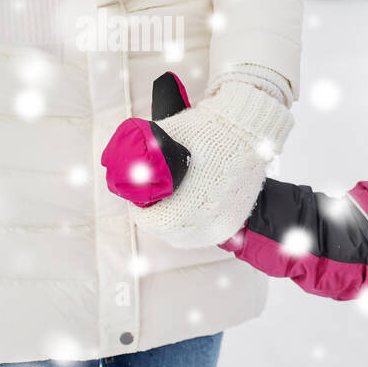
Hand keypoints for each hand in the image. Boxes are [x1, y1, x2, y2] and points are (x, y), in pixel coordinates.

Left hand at [101, 73, 292, 247]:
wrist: (247, 128)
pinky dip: (196, 227)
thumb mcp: (164, 139)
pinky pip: (209, 234)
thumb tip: (120, 172)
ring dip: (175, 227)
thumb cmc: (206, 130)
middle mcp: (211, 220)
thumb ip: (140, 158)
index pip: (152, 222)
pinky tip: (189, 214)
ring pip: (189, 237)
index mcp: (189, 205)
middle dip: (156, 219)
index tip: (137, 199)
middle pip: (169, 233)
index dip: (139, 210)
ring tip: (169, 208)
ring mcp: (227, 222)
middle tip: (151, 203)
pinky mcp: (238, 219)